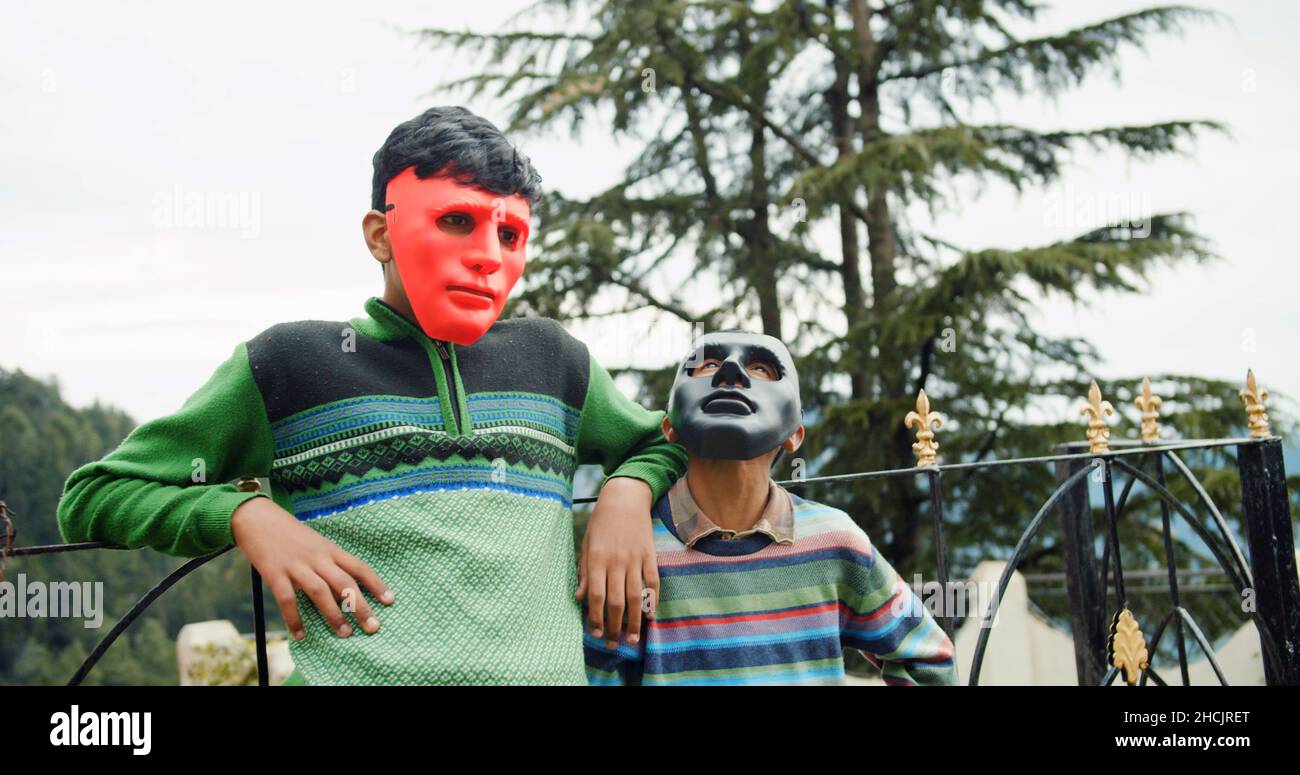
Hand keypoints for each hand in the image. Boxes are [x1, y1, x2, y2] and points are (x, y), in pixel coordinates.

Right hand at [231, 497, 393, 639]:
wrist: (257, 518)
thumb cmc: (289, 534)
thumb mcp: (315, 544)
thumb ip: (328, 564)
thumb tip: (343, 592)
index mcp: (330, 549)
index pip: (358, 567)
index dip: (376, 583)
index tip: (390, 600)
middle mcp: (317, 557)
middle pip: (344, 583)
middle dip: (361, 606)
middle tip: (373, 627)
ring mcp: (296, 565)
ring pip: (320, 592)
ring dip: (334, 615)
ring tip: (345, 634)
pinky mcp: (275, 572)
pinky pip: (287, 599)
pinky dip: (295, 619)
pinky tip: (301, 635)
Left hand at [575, 477, 657, 648]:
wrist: (625, 499)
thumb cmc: (601, 523)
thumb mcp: (586, 544)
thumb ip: (584, 572)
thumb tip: (579, 598)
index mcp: (597, 559)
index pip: (596, 596)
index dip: (595, 618)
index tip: (595, 634)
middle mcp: (616, 561)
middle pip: (615, 602)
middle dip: (614, 627)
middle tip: (613, 645)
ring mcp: (635, 559)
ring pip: (635, 596)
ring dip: (634, 621)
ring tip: (633, 639)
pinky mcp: (650, 555)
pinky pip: (653, 582)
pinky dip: (652, 600)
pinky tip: (650, 615)